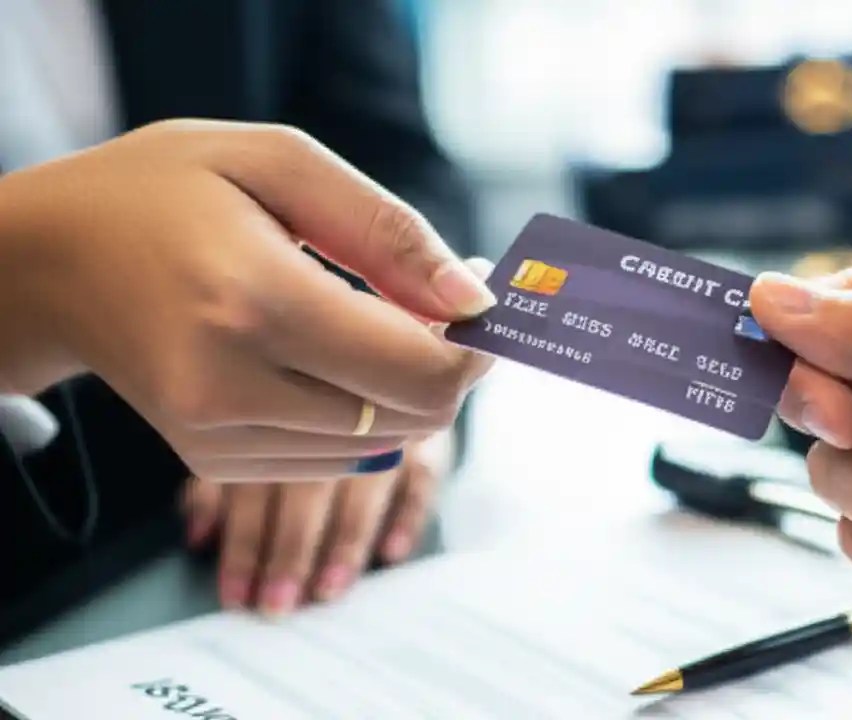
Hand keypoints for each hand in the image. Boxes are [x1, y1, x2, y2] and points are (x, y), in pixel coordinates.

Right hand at [0, 120, 492, 478]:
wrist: (54, 259)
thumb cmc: (166, 193)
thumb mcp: (278, 164)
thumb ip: (388, 233)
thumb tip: (475, 299)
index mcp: (252, 299)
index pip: (417, 369)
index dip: (475, 347)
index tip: (482, 308)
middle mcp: (230, 384)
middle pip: (410, 417)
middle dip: (448, 367)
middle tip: (434, 306)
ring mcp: (216, 434)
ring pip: (380, 445)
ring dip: (402, 391)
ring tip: (368, 321)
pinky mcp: (212, 459)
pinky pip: (335, 460)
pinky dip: (358, 413)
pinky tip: (329, 356)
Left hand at [184, 432, 453, 613]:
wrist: (380, 363)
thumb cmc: (300, 410)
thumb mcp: (250, 434)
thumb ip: (219, 482)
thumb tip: (197, 536)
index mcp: (276, 419)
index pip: (255, 485)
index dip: (243, 545)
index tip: (235, 596)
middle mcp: (329, 421)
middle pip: (308, 487)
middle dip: (290, 550)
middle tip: (277, 603)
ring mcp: (383, 426)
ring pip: (365, 484)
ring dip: (346, 541)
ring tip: (328, 589)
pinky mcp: (429, 436)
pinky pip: (425, 474)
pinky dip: (409, 514)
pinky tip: (392, 553)